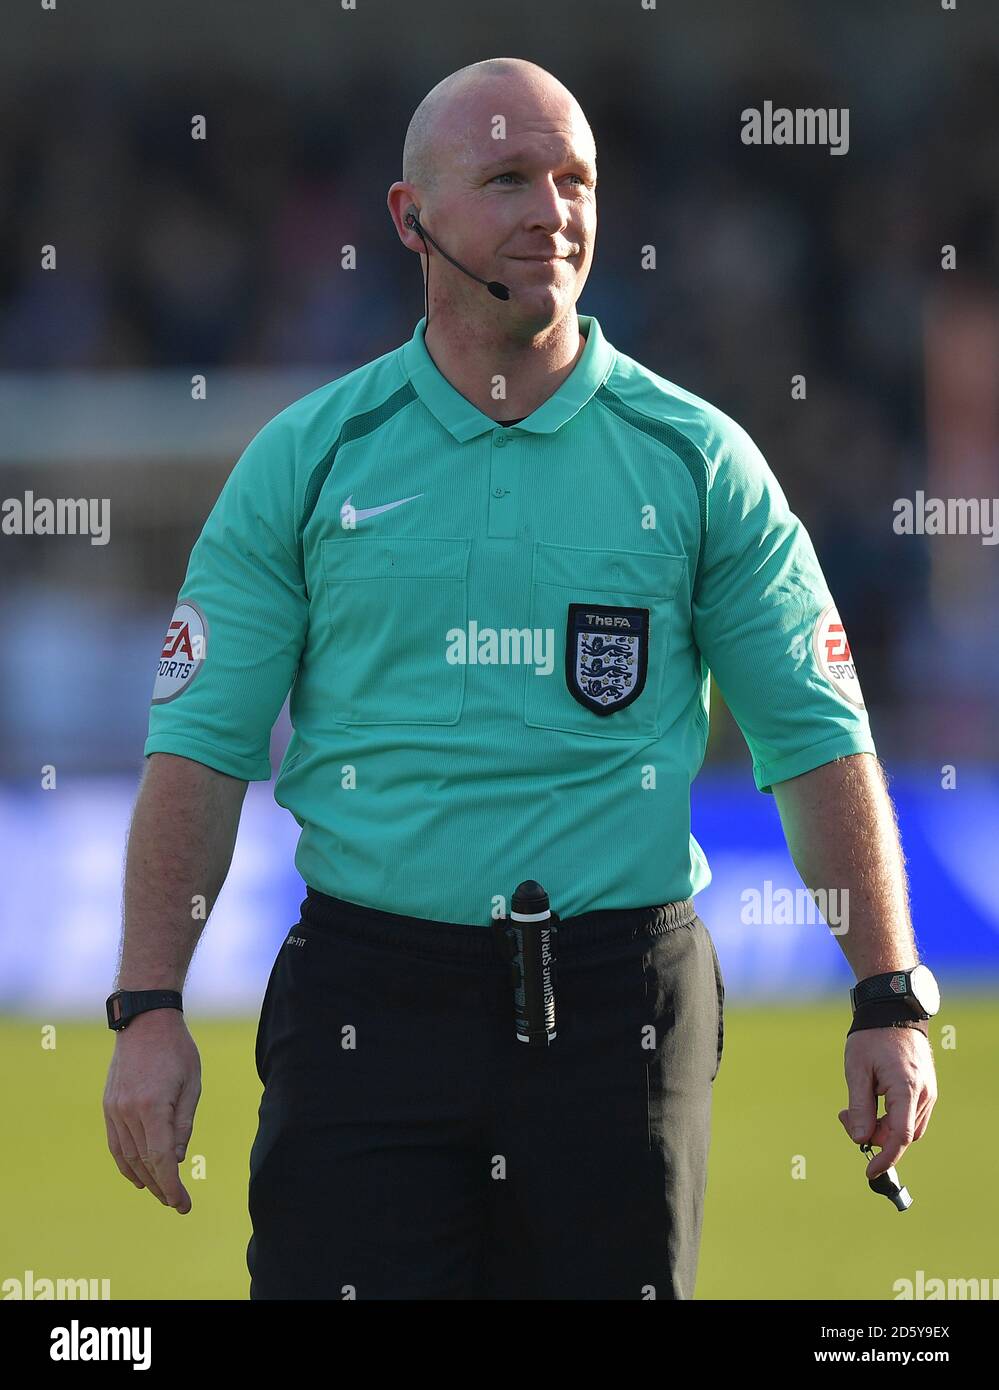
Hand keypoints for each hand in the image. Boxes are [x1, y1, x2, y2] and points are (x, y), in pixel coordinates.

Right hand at [103, 1008, 200, 1212]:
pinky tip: (137, 1176)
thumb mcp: (192, 1084)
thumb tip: (176, 1160)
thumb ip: (183, 1124)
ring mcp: (114, 1109)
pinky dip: (125, 1163)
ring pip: (127, 1156)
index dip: (171, 1186)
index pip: (161, 1160)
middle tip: (177, 1204)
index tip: (182, 1204)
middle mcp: (129, 1112)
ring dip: (143, 1179)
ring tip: (161, 1193)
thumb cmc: (177, 1050)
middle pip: (144, 1163)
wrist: (145, 1021)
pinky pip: (115, 1143)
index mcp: (153, 1106)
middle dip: (161, 1187)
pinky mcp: (108, 1105)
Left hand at [838, 1026, 936, 1179]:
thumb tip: (860, 1140)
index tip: (869, 1171)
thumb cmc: (872, 1038)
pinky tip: (871, 1102)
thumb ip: (860, 1106)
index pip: (900, 1137)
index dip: (885, 1158)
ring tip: (853, 1108)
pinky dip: (890, 1119)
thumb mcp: (856, 1070)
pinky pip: (909, 1117)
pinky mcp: (925, 1091)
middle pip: (900, 1134)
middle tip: (845, 1116)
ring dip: (880, 1127)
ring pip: (905, 1128)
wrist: (893, 1013)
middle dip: (872, 1135)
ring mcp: (927, 1093)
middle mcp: (923, 1095)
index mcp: (906, 1089)